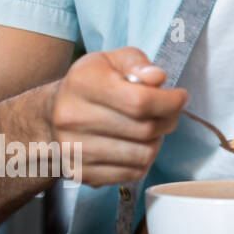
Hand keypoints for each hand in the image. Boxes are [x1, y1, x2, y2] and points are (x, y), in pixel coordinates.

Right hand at [48, 47, 188, 187]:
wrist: (51, 114)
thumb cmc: (92, 83)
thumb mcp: (112, 60)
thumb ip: (138, 64)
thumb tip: (158, 79)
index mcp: (83, 83)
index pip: (140, 101)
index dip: (170, 102)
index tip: (181, 98)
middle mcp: (73, 117)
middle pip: (144, 129)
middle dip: (169, 121)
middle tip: (169, 113)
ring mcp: (74, 149)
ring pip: (142, 155)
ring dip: (157, 142)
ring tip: (151, 129)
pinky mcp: (80, 173)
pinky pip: (132, 173)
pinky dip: (144, 161)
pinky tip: (137, 146)